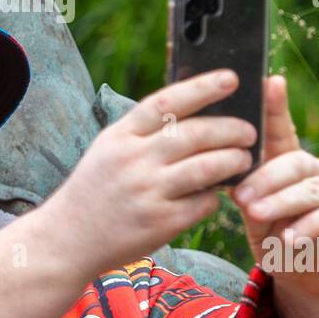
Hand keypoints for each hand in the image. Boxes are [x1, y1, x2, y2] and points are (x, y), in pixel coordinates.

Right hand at [37, 68, 256, 279]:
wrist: (68, 238)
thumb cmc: (96, 188)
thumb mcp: (109, 148)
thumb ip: (144, 131)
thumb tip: (196, 112)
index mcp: (121, 135)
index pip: (166, 102)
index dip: (202, 87)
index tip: (231, 78)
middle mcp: (133, 160)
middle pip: (194, 134)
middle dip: (231, 129)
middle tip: (250, 131)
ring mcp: (147, 192)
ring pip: (206, 167)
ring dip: (233, 161)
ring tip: (244, 159)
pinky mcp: (160, 223)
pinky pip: (202, 203)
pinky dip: (215, 196)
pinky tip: (217, 193)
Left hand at [231, 75, 318, 289]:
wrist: (308, 277)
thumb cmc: (277, 236)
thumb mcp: (256, 215)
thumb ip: (247, 193)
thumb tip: (224, 173)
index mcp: (289, 163)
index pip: (281, 131)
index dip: (276, 106)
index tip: (269, 80)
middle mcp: (317, 170)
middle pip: (294, 162)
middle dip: (265, 179)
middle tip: (242, 198)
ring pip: (311, 190)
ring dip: (282, 202)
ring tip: (258, 216)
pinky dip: (309, 227)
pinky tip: (290, 240)